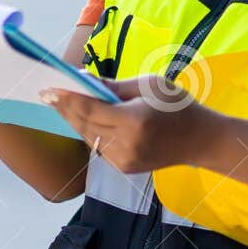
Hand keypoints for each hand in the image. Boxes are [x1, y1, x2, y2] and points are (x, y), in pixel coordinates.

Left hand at [39, 75, 220, 173]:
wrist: (200, 139)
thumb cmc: (177, 106)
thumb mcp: (149, 85)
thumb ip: (115, 86)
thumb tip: (85, 80)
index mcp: (134, 122)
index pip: (90, 110)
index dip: (67, 100)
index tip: (48, 90)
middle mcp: (126, 145)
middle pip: (85, 125)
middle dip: (65, 109)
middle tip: (46, 94)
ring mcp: (124, 161)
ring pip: (89, 138)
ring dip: (74, 121)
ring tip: (60, 104)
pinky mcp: (124, 168)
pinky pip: (99, 147)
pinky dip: (89, 132)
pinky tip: (81, 119)